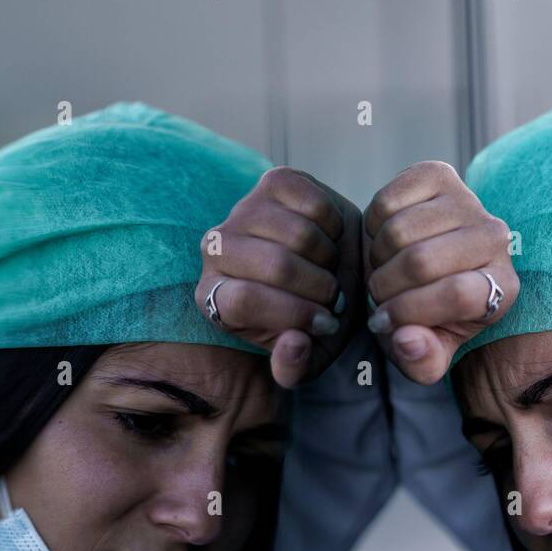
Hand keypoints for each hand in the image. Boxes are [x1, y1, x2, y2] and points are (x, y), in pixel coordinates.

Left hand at [194, 167, 363, 388]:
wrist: (338, 273)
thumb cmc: (316, 320)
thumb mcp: (307, 358)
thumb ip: (293, 369)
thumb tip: (294, 345)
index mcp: (213, 297)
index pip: (244, 300)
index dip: (293, 314)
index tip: (325, 323)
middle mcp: (216, 249)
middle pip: (275, 266)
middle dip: (319, 288)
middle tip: (333, 298)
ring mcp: (243, 210)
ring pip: (299, 234)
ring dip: (329, 259)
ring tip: (328, 270)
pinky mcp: (273, 181)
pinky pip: (314, 204)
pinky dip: (334, 226)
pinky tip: (328, 239)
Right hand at [362, 161, 519, 384]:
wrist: (418, 270)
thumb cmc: (424, 317)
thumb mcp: (425, 353)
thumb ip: (421, 362)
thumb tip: (407, 339)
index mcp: (503, 288)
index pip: (457, 293)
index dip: (409, 312)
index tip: (384, 322)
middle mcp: (496, 238)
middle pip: (422, 261)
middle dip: (385, 286)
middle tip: (379, 295)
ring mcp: (468, 201)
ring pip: (399, 231)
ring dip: (376, 257)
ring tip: (383, 269)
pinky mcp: (438, 173)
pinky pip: (387, 200)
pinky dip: (372, 225)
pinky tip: (384, 240)